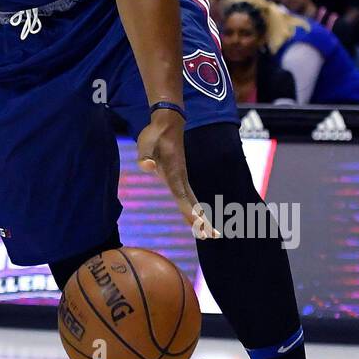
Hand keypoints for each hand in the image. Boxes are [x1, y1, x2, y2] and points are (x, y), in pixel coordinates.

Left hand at [136, 109, 219, 238]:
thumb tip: (147, 166)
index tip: (198, 222)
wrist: (167, 123)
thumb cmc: (154, 134)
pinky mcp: (179, 176)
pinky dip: (194, 208)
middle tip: (213, 236)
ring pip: (192, 200)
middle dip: (202, 220)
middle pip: (191, 202)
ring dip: (201, 217)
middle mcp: (179, 177)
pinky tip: (198, 219)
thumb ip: (144, 156)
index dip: (189, 209)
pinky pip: (188, 196)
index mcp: (173, 172)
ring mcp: (180, 177)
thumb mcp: (145, 143)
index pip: (182, 196)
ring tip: (211, 234)